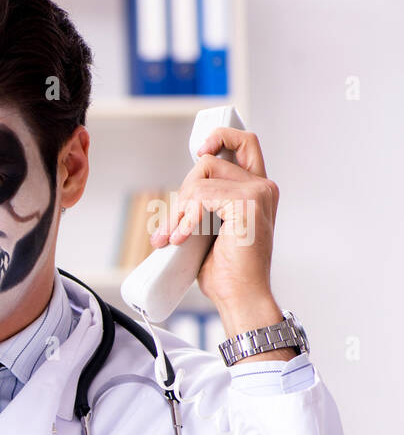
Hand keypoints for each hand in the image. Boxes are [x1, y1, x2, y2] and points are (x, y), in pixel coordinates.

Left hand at [150, 126, 281, 333]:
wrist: (241, 296)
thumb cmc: (226, 270)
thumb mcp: (210, 229)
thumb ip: (205, 206)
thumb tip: (180, 198)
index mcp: (257, 190)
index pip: (245, 142)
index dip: (220, 137)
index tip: (200, 151)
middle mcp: (262, 186)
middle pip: (212, 159)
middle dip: (184, 189)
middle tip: (172, 225)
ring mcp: (258, 193)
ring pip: (201, 177)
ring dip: (180, 207)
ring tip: (174, 236)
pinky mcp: (248, 204)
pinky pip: (202, 195)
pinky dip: (185, 217)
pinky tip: (181, 238)